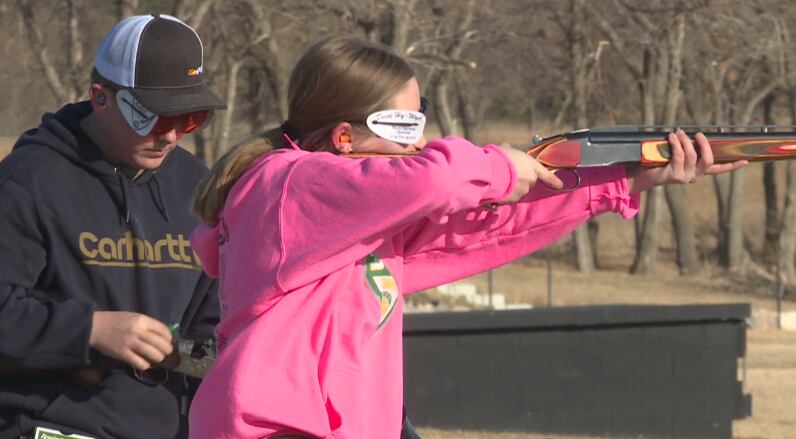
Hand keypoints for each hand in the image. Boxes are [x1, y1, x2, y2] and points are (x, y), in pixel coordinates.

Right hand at [90, 311, 173, 370]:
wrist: (94, 327)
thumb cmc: (115, 321)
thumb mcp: (133, 317)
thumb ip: (146, 324)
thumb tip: (162, 333)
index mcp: (141, 320)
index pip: (163, 329)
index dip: (169, 337)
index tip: (169, 341)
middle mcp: (138, 331)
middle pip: (160, 343)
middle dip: (167, 350)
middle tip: (166, 353)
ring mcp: (130, 343)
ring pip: (153, 354)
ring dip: (158, 358)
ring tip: (158, 358)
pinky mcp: (122, 354)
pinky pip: (140, 362)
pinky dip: (146, 365)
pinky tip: (145, 364)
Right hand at [498, 144, 562, 201]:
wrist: (491, 172)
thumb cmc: (501, 157)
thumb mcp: (507, 149)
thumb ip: (511, 151)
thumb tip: (507, 149)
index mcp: (533, 166)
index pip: (547, 175)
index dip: (554, 181)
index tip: (559, 185)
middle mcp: (531, 180)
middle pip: (530, 182)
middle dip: (522, 179)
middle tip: (510, 173)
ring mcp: (522, 191)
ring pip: (520, 190)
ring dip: (514, 186)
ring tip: (501, 180)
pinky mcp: (512, 200)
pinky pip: (511, 196)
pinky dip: (506, 193)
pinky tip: (498, 187)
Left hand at [627, 129, 747, 193]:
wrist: (643, 176)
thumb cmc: (660, 162)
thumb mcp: (678, 154)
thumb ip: (689, 148)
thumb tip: (694, 134)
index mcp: (698, 172)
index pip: (719, 169)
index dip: (733, 166)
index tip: (746, 160)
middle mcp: (694, 176)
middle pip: (708, 160)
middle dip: (704, 144)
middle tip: (698, 134)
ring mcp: (684, 177)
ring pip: (692, 155)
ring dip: (686, 140)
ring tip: (678, 132)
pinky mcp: (674, 175)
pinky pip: (679, 155)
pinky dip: (676, 143)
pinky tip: (672, 136)